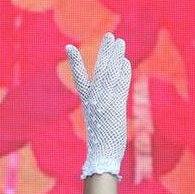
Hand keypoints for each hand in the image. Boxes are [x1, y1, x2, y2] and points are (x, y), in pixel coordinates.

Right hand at [65, 32, 131, 178]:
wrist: (101, 157)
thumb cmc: (100, 147)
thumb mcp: (98, 126)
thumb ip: (100, 113)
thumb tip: (101, 110)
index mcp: (87, 103)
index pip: (79, 78)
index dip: (75, 63)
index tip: (69, 48)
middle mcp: (94, 99)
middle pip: (100, 70)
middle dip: (104, 52)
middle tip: (109, 36)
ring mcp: (104, 101)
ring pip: (110, 73)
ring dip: (115, 56)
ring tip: (119, 41)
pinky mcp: (115, 106)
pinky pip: (120, 84)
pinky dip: (123, 72)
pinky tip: (125, 61)